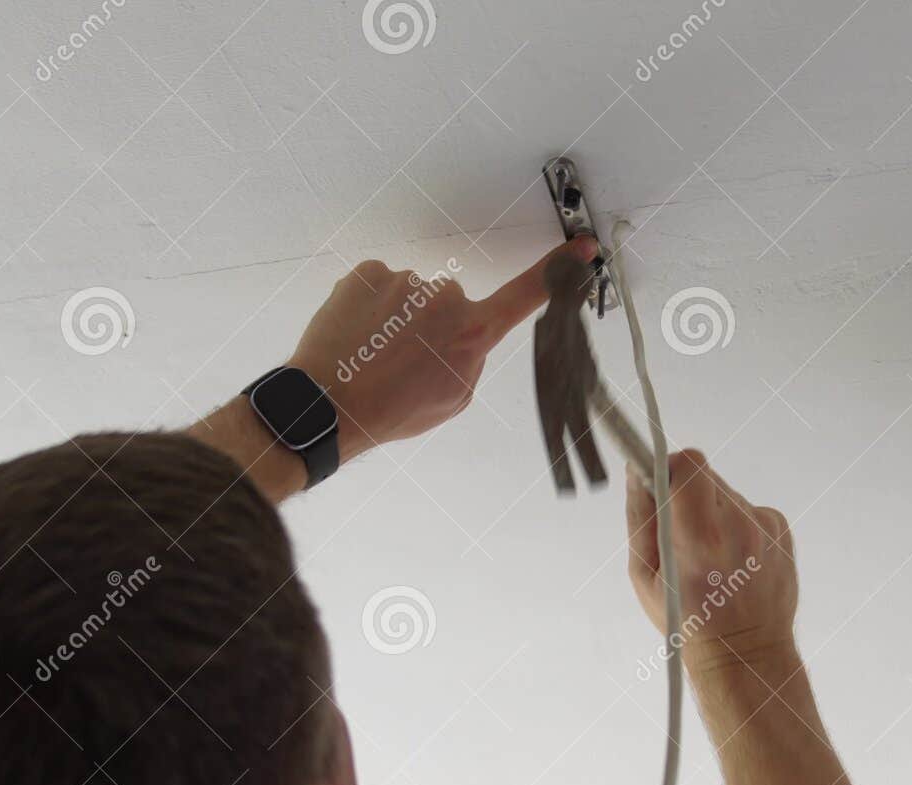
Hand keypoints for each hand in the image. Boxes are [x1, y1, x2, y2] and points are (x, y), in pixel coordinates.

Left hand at [289, 238, 598, 459]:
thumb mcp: (454, 398)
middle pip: (451, 304)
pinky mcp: (369, 272)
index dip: (559, 267)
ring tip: (374, 354)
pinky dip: (371, 306)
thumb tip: (464, 335)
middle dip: (434, 326)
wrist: (329, 405)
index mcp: (472, 332)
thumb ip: (471, 358)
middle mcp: (444, 298)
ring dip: (397, 319)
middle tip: (405, 363)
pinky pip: (381, 285)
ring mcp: (405, 281)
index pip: (527, 293)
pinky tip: (358, 335)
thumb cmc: (391, 409)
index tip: (583, 247)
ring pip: (411, 296)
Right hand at [625, 449, 798, 675]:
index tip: (660, 486)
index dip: (668, 468)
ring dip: (711, 513)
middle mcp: (738, 526)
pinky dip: (735, 526)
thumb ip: (640, 516)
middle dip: (685, 495)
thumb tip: (637, 471)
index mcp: (699, 537)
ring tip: (708, 556)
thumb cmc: (686, 620)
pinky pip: (748, 510)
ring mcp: (764, 526)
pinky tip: (732, 561)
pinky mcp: (780, 528)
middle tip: (680, 534)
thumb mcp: (644, 575)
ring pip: (725, 493)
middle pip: (704, 476)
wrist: (745, 653)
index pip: (687, 464)